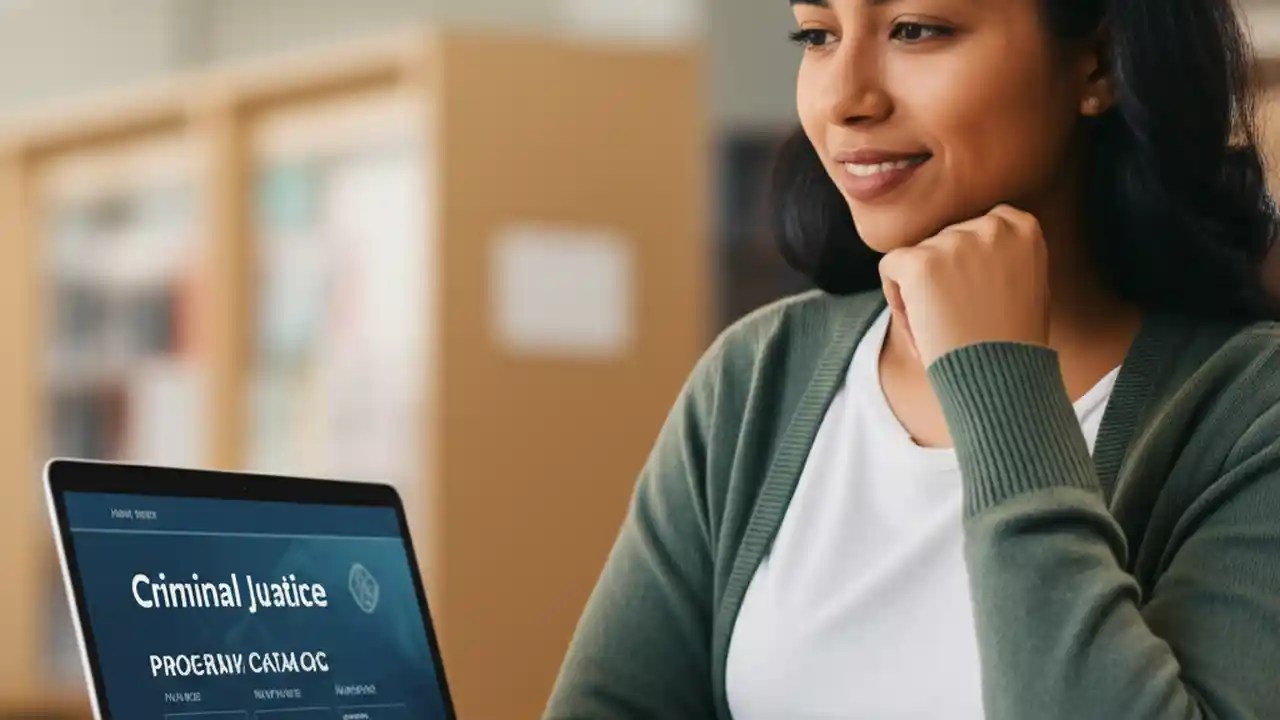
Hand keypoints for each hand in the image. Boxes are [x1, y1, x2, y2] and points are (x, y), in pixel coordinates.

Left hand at [877, 204, 1050, 367]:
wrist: (1003, 377)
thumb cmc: (1016, 345)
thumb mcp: (1031, 288)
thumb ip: (1007, 260)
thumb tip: (974, 255)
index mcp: (1023, 228)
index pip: (984, 225)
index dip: (970, 260)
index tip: (971, 292)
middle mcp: (990, 227)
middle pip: (946, 240)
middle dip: (942, 275)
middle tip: (954, 319)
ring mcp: (954, 242)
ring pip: (917, 256)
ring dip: (919, 290)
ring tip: (939, 330)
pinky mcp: (920, 263)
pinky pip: (890, 267)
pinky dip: (895, 296)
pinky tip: (917, 326)